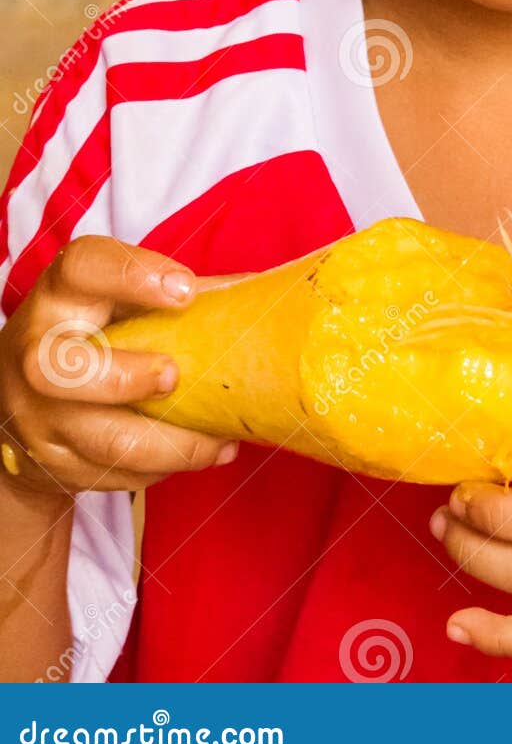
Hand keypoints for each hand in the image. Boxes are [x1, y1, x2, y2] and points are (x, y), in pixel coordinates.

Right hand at [0, 236, 243, 506]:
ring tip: (220, 441)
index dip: (132, 275)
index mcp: (61, 296)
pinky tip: (197, 455)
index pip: (82, 269)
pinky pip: (114, 474)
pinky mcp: (53, 464)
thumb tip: (256, 290)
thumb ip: (175, 294)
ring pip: (102, 440)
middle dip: (127, 378)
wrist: (18, 406)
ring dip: (172, 445)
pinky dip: (163, 469)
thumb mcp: (113, 304)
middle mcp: (37, 354)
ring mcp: (39, 416)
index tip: (184, 289)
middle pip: (63, 368)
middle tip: (174, 376)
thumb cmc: (86, 337)